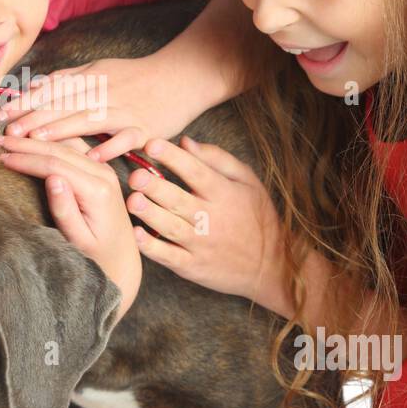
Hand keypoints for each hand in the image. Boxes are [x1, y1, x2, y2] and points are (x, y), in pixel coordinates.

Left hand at [0, 54, 201, 163]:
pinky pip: (128, 138)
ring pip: (90, 118)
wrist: (182, 76)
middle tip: (8, 132)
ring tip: (39, 140)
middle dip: (34, 117)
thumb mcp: (101, 69)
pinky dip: (112, 147)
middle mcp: (106, 91)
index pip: (52, 89)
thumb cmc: (137, 77)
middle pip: (65, 104)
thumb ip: (69, 80)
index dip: (26, 102)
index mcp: (92, 77)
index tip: (1, 114)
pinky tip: (95, 158)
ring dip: (63, 129)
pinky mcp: (146, 127)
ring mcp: (126, 110)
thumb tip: (36, 85)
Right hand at [0, 131, 142, 319]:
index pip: (55, 166)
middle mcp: (103, 174)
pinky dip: (49, 139)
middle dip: (25, 144)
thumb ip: (66, 210)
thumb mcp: (80, 240)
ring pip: (64, 144)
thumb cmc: (98, 254)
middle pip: (59, 150)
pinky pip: (72, 146)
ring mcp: (102, 168)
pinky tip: (30, 137)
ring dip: (35, 139)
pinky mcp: (99, 168)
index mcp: (97, 191)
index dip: (26, 160)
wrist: (122, 256)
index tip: (0, 157)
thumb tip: (52, 179)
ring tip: (7, 137)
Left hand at [122, 135, 284, 303]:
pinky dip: (152, 248)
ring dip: (150, 214)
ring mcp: (201, 244)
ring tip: (133, 201)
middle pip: (178, 199)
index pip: (195, 171)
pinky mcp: (193, 266)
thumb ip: (217, 159)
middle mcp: (211, 218)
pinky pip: (170, 256)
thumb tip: (185, 141)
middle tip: (135, 175)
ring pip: (170, 227)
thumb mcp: (248, 182)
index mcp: (223, 193)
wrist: (274, 265)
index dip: (173, 158)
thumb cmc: (257, 217)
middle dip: (155, 187)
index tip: (151, 145)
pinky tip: (137, 235)